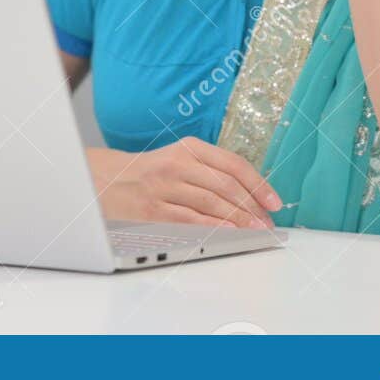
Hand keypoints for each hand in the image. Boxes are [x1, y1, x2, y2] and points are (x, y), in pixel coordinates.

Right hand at [85, 138, 282, 228]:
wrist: (106, 179)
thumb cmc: (149, 172)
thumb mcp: (179, 158)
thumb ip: (210, 169)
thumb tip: (250, 194)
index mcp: (189, 147)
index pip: (233, 164)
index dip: (258, 184)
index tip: (274, 201)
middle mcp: (178, 163)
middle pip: (226, 185)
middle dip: (253, 207)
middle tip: (268, 222)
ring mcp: (165, 186)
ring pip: (212, 203)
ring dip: (239, 220)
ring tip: (255, 231)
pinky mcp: (154, 209)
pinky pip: (191, 219)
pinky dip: (214, 226)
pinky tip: (229, 232)